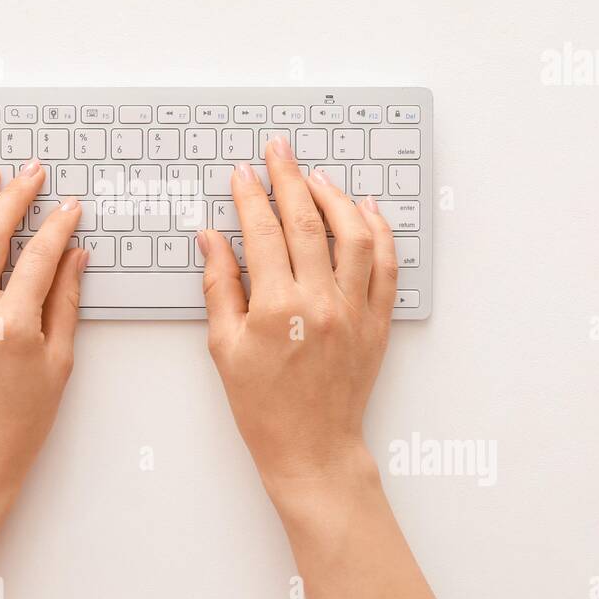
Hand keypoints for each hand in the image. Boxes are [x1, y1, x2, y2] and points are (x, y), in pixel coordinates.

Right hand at [198, 135, 396, 496]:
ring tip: (316, 177)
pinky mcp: (377, 321)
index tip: (242, 174)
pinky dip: (378, 231)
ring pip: (354, 234)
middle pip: (307, 222)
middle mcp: (320, 303)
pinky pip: (386, 264)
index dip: (250, 196)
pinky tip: (364, 210)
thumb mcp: (223, 347)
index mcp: (276, 309)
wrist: (311, 448)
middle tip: (278, 151)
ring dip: (334, 197)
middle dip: (289, 178)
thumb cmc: (262, 406)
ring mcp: (354, 310)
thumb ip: (219, 286)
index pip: (262, 233)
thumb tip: (212, 238)